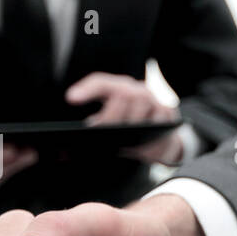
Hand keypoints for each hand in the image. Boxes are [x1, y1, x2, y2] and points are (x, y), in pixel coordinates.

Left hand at [66, 72, 183, 164]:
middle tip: (104, 134)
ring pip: (141, 107)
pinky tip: (139, 150)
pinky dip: (147, 138)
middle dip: (111, 116)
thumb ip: (94, 131)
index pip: (101, 82)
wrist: (163, 139)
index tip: (70, 99)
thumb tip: (67, 152)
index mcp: (119, 88)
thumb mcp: (110, 126)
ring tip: (121, 144)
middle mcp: (138, 90)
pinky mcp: (169, 114)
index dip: (86, 89)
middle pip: (123, 94)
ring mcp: (155, 101)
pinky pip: (158, 125)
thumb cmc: (130, 131)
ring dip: (129, 127)